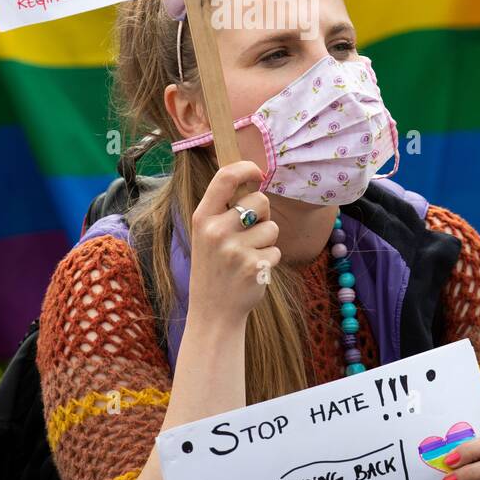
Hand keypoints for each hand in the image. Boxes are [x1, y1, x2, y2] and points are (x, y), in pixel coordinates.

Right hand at [188, 160, 280, 326]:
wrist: (213, 312)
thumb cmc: (213, 267)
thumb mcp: (205, 234)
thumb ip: (223, 208)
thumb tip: (252, 178)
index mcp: (202, 218)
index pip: (224, 177)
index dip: (245, 168)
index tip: (257, 172)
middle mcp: (216, 231)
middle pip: (260, 200)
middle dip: (262, 214)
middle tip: (249, 232)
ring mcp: (235, 249)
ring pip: (272, 227)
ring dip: (266, 240)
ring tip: (248, 255)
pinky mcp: (254, 266)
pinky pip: (276, 250)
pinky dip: (269, 259)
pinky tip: (253, 270)